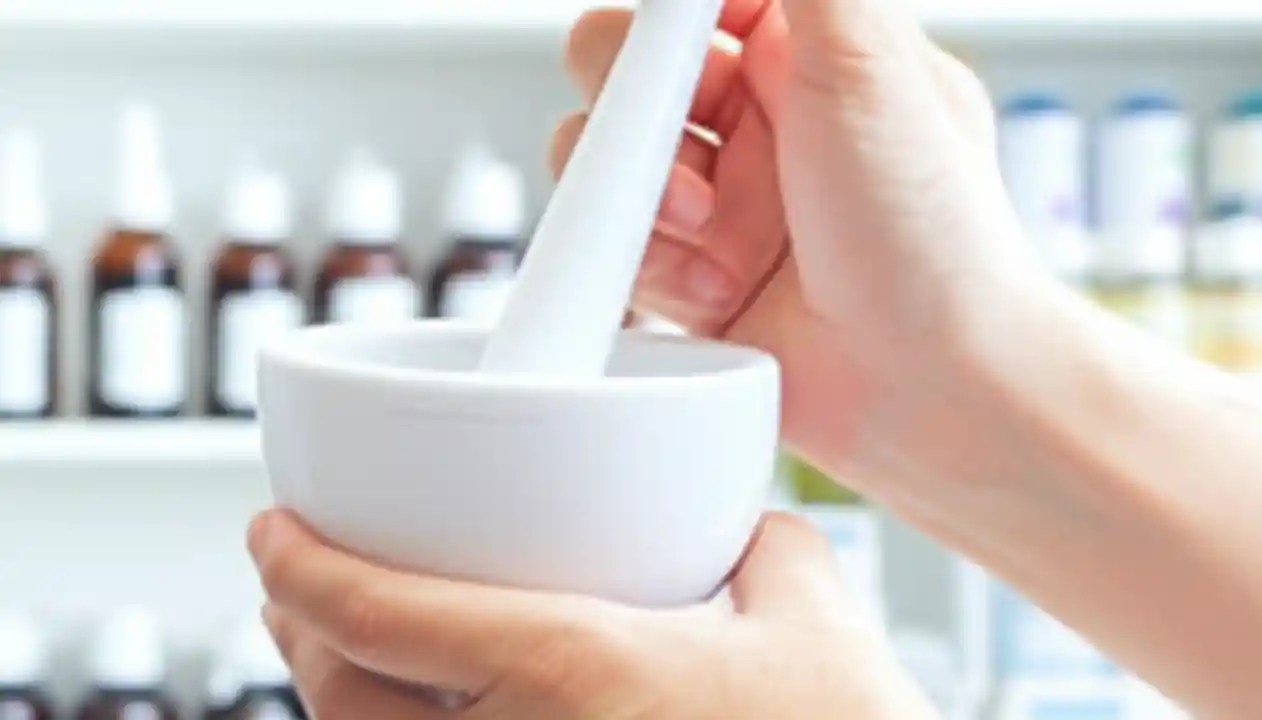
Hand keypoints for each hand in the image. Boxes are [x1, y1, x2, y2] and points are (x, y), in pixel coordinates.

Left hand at [249, 510, 936, 718]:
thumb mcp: (818, 622)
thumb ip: (765, 548)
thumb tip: (741, 530)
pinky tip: (428, 715)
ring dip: (338, 694)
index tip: (269, 530)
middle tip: (296, 582)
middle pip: (342, 698)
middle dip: (299, 630)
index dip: (301, 566)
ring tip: (343, 643)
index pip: (381, 615)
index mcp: (573, 671)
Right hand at [552, 0, 1039, 487]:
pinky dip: (643, 261)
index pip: (689, 3)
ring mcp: (719, 205)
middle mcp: (756, 126)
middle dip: (636, 104)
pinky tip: (707, 284)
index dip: (664, 22)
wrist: (930, 383)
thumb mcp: (872, 60)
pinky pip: (613, 244)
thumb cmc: (931, 232)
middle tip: (689, 143)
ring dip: (641, 192)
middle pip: (625, 70)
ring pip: (603, 159)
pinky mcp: (689, 276)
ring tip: (708, 229)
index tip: (671, 49)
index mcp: (804, 57)